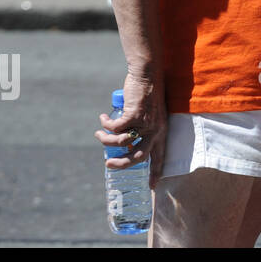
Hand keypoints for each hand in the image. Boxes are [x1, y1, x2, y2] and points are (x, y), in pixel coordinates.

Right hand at [96, 70, 165, 186]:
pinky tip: (103, 118)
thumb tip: (125, 141)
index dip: (156, 173)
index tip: (152, 187)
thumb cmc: (149, 94)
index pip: (161, 157)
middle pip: (137, 157)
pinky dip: (105, 124)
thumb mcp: (150, 115)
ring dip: (106, 139)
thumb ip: (142, 128)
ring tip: (99, 133)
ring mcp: (144, 123)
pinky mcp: (134, 114)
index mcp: (161, 132)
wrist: (149, 74)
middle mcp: (155, 130)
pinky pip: (114, 127)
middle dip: (121, 164)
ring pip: (121, 142)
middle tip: (107, 164)